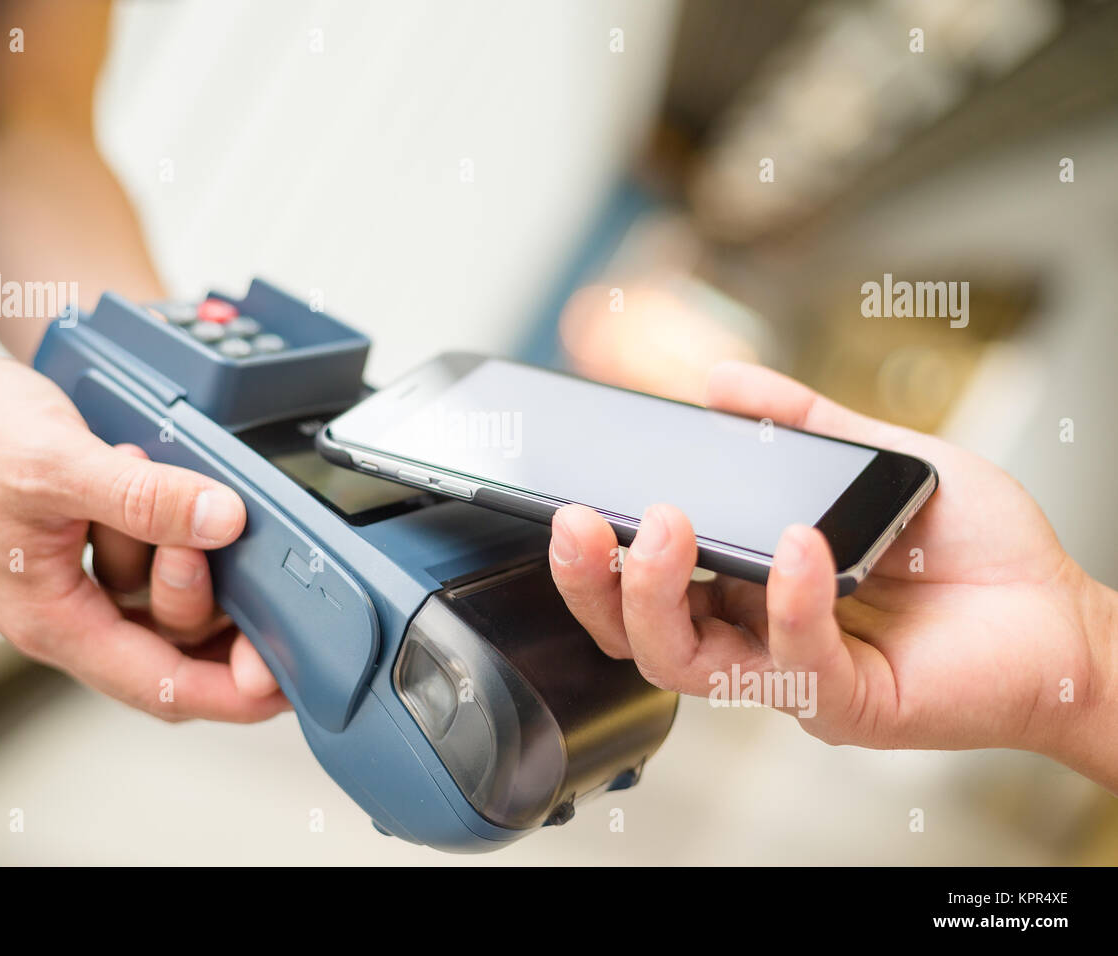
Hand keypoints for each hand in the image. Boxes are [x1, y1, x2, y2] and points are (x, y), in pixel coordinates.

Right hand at [0, 343, 287, 721]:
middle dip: (207, 594)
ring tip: (156, 484)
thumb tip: (224, 521)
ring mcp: (76, 585)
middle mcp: (69, 614)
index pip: (160, 685)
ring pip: (164, 600)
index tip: (286, 683)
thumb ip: (144, 499)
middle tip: (213, 529)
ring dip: (183, 552)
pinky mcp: (84, 551)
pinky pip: (149, 560)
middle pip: (173, 643)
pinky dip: (168, 532)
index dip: (231, 692)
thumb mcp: (60, 466)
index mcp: (54, 622)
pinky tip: (155, 487)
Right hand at [548, 361, 1115, 784]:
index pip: (644, 582)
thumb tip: (720, 383)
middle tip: (578, 522)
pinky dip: (787, 597)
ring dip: (654, 596)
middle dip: (591, 582)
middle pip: (637, 633)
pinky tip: (801, 544)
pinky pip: (792, 660)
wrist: (1060, 610)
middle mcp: (753, 633)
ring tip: (660, 528)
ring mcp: (792, 674)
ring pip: (682, 664)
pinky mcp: (847, 703)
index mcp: (745, 581)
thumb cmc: (973, 546)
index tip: (573, 493)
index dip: (595, 550)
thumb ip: (799, 420)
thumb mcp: (876, 456)